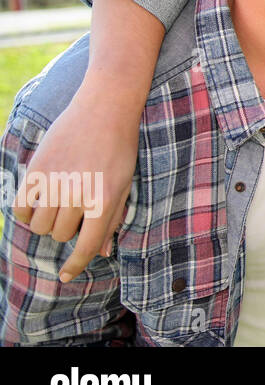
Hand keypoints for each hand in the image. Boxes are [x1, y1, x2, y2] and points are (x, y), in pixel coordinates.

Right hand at [14, 78, 134, 280]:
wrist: (105, 108)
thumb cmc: (119, 148)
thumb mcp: (123, 184)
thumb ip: (111, 219)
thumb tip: (100, 253)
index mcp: (104, 201)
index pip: (85, 247)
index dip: (74, 266)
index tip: (65, 276)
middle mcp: (78, 195)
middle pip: (61, 236)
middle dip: (68, 230)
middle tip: (76, 210)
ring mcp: (55, 183)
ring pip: (41, 226)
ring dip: (48, 222)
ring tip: (59, 204)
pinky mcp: (36, 171)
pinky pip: (22, 209)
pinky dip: (28, 212)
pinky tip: (39, 202)